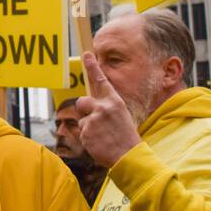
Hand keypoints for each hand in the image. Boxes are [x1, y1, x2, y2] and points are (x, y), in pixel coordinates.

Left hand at [73, 52, 141, 167]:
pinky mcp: (86, 132)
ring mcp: (93, 119)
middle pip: (81, 102)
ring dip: (88, 128)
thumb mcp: (120, 116)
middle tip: (96, 121)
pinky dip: (87, 138)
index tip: (86, 54)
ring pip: (81, 120)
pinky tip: (99, 143)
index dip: (93, 67)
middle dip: (84, 110)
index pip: (101, 81)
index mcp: (115, 102)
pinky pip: (81, 132)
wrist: (128, 156)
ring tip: (102, 136)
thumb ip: (106, 107)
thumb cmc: (125, 136)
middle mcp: (103, 107)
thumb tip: (90, 103)